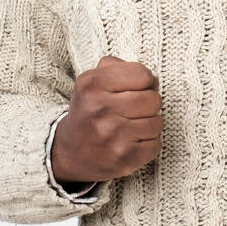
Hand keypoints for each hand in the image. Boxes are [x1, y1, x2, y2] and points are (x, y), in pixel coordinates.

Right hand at [51, 55, 162, 183]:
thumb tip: (150, 77)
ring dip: (149, 124)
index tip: (135, 88)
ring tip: (131, 126)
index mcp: (92, 85)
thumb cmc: (89, 111)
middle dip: (149, 103)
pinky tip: (131, 142)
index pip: (143, 75)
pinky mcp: (123, 158)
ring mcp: (112, 136)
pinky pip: (156, 144)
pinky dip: (148, 144)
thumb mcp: (92, 81)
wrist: (69, 153)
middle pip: (154, 100)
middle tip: (134, 109)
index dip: (144, 81)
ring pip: (157, 122)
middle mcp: (100, 110)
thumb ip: (118, 66)